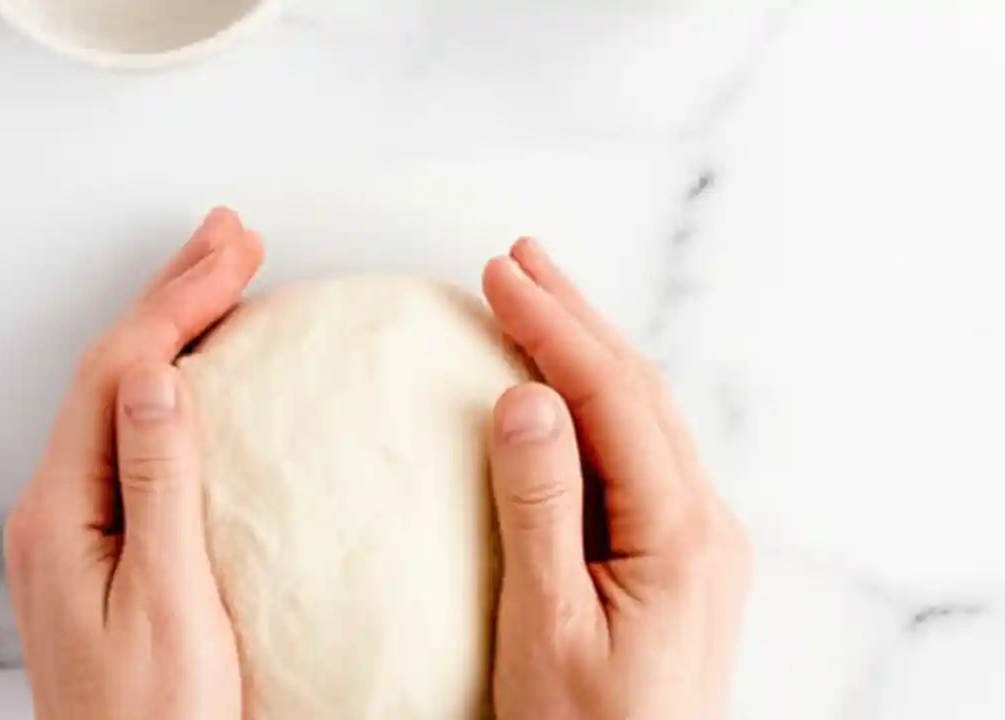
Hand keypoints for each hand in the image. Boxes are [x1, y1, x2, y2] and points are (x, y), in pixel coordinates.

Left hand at [4, 209, 263, 719]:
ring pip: (122, 395)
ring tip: (220, 277)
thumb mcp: (167, 604)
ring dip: (172, 328)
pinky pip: (134, 432)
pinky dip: (173, 381)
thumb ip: (160, 485)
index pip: (120, 372)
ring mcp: (75, 521)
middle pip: (113, 370)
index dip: (176, 302)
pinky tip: (201, 370)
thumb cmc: (156, 716)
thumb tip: (161, 377)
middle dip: (173, 293)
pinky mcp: (103, 539)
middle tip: (230, 235)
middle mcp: (56, 505)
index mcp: (63, 510)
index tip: (234, 251)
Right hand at [482, 239, 751, 719]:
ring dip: (588, 349)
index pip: (613, 398)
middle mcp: (704, 523)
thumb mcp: (547, 626)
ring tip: (540, 295)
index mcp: (681, 534)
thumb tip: (524, 397)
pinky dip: (595, 400)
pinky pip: (638, 450)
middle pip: (638, 389)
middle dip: (576, 316)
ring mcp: (697, 538)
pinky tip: (564, 386)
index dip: (555, 328)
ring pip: (642, 414)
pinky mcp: (677, 554)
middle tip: (519, 258)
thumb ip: (539, 508)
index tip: (500, 275)